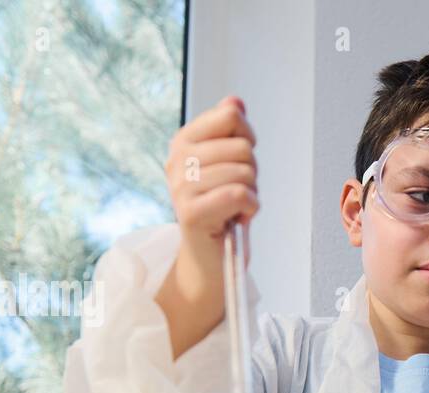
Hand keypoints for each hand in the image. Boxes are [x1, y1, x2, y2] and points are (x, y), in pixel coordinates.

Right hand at [164, 95, 258, 278]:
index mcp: (184, 140)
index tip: (240, 157)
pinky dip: (250, 208)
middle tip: (237, 190)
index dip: (247, 136)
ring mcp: (181, 186)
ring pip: (243, 172)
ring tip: (235, 205)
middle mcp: (177, 159)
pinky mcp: (190, 213)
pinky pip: (238, 194)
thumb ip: (231, 130)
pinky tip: (239, 216)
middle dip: (251, 171)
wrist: (211, 255)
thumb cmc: (223, 207)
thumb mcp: (229, 163)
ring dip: (251, 192)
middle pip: (241, 146)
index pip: (230, 115)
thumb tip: (235, 101)